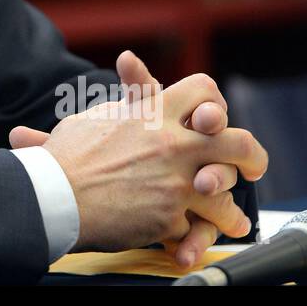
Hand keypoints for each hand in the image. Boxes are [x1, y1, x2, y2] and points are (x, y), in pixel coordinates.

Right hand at [8, 51, 267, 261]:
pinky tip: (198, 243)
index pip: (204, 91)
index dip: (215, 104)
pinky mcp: (169, 217)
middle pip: (237, 142)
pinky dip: (196, 239)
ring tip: (232, 219)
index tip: (216, 122)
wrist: (54, 195)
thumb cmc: (66, 156)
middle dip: (252, 157)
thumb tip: (130, 62)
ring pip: (226, 194)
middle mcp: (172, 145)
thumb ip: (127, 95)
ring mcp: (174, 182)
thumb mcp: (97, 113)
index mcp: (153, 114)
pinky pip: (197, 228)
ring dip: (230, 211)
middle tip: (252, 168)